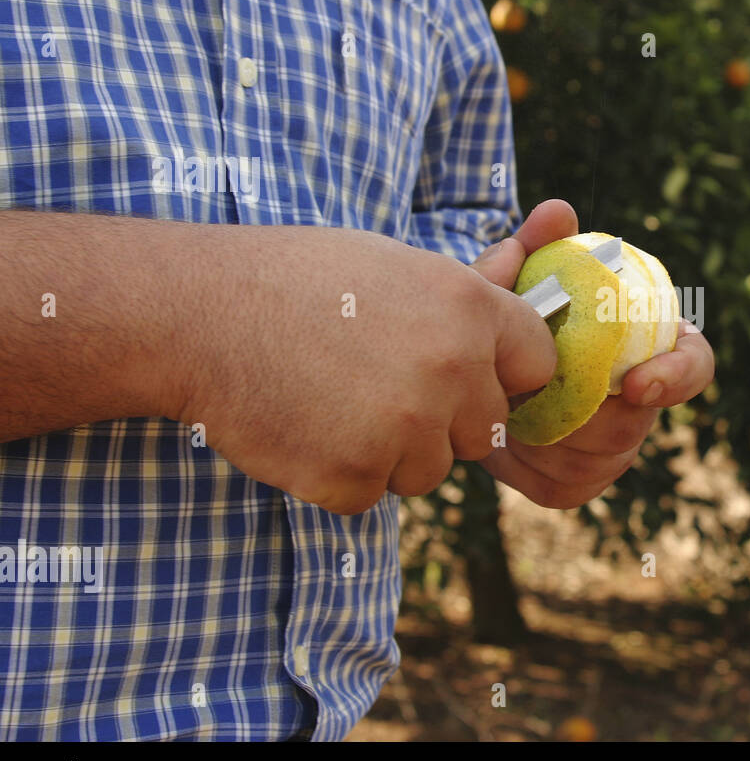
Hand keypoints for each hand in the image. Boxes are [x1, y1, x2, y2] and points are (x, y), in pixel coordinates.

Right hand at [174, 224, 555, 513]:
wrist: (200, 313)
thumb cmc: (300, 280)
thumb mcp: (399, 266)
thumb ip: (468, 304)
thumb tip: (531, 330)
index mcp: (470, 311)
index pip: (537, 364)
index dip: (503, 372)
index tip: (469, 372)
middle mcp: (452, 371)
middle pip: (487, 430)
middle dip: (446, 420)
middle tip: (382, 386)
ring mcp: (405, 429)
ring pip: (431, 470)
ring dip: (393, 451)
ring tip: (336, 400)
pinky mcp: (355, 477)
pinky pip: (372, 494)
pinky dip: (342, 476)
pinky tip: (308, 428)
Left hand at [471, 201, 715, 507]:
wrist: (464, 365)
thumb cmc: (505, 315)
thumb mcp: (509, 279)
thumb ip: (533, 246)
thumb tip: (558, 214)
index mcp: (647, 345)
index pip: (694, 363)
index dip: (677, 376)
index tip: (636, 382)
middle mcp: (638, 400)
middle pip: (637, 423)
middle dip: (582, 413)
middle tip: (529, 392)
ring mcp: (610, 447)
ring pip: (600, 461)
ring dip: (548, 436)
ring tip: (504, 406)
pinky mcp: (572, 483)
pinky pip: (564, 489)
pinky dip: (528, 467)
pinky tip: (498, 439)